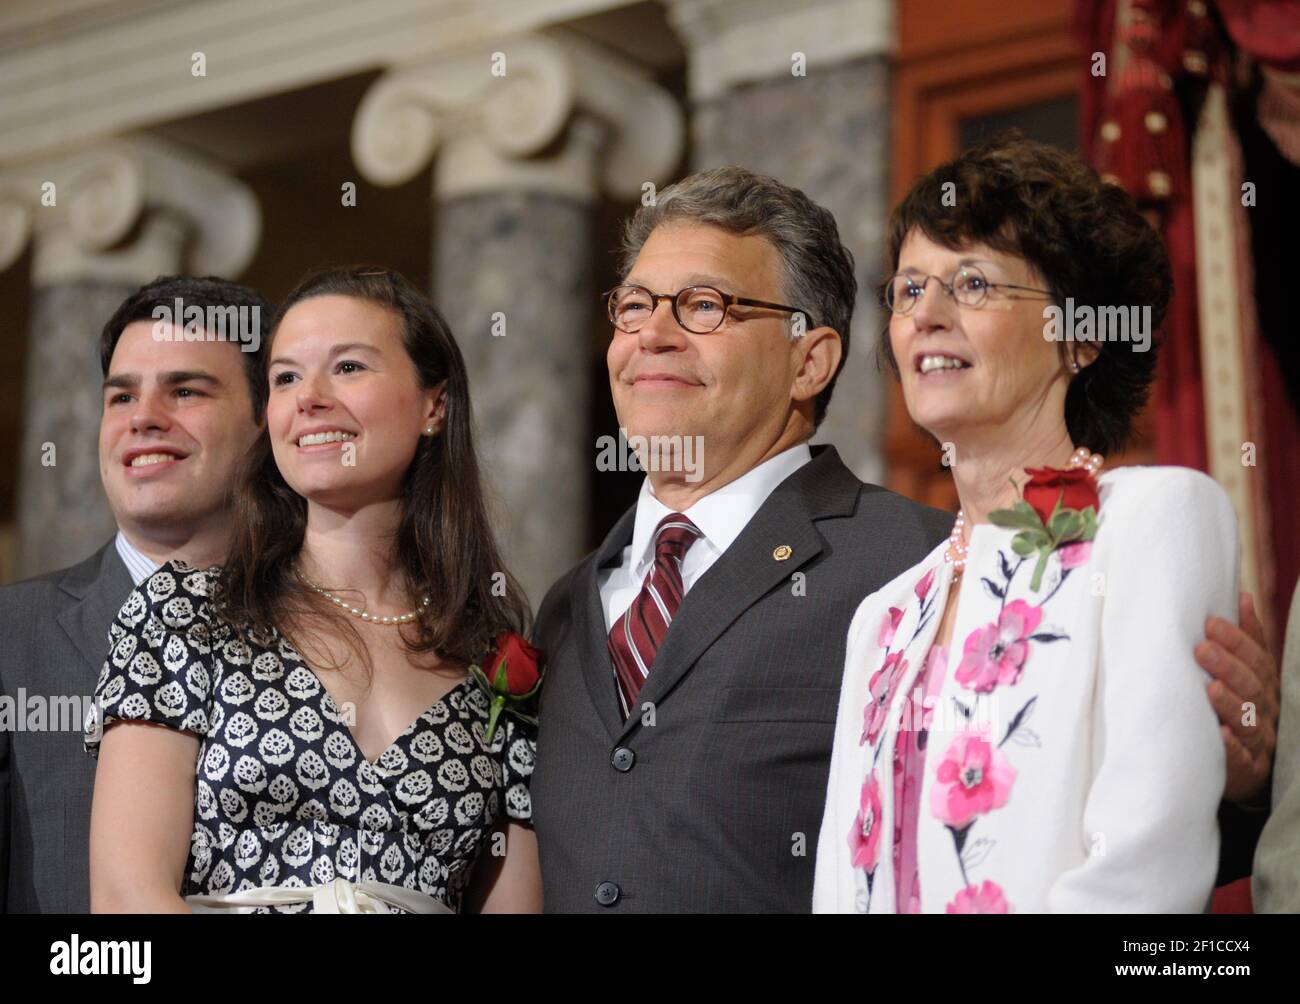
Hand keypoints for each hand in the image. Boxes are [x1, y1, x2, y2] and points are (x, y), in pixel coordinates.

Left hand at [1196, 591, 1278, 805]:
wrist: (1245, 766)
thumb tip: (1242, 596)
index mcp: (1266, 685)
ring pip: (1248, 720)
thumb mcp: (1245, 672)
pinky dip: (1231, 746)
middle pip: (1252, 686)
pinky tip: (1220, 734)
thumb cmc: (1239, 708)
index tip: (1210, 623)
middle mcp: (1266, 710)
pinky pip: (1242, 758)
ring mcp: (1259, 740)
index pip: (1257, 658)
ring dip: (1230, 703)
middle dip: (1228, 666)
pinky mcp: (1248, 768)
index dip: (1237, 640)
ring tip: (1210, 688)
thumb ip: (1247, 639)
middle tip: (1201, 649)